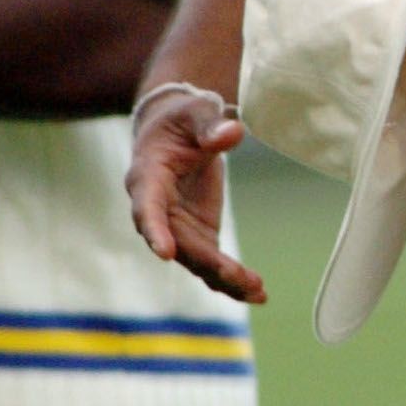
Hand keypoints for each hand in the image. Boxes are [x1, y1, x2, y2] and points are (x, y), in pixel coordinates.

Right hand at [125, 86, 266, 303]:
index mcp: (147, 178)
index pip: (148, 207)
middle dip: (205, 261)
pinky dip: (232, 279)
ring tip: (257, 291)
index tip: (165, 252)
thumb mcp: (195, 112)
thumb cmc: (182, 119)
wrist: (177, 132)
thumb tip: (233, 133)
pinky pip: (212, 263)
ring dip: (224, 278)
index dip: (155, 230)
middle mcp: (157, 211)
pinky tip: (259, 293)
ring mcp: (178, 228)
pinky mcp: (198, 235)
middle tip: (233, 275)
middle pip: (178, 244)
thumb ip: (210, 125)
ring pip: (196, 261)